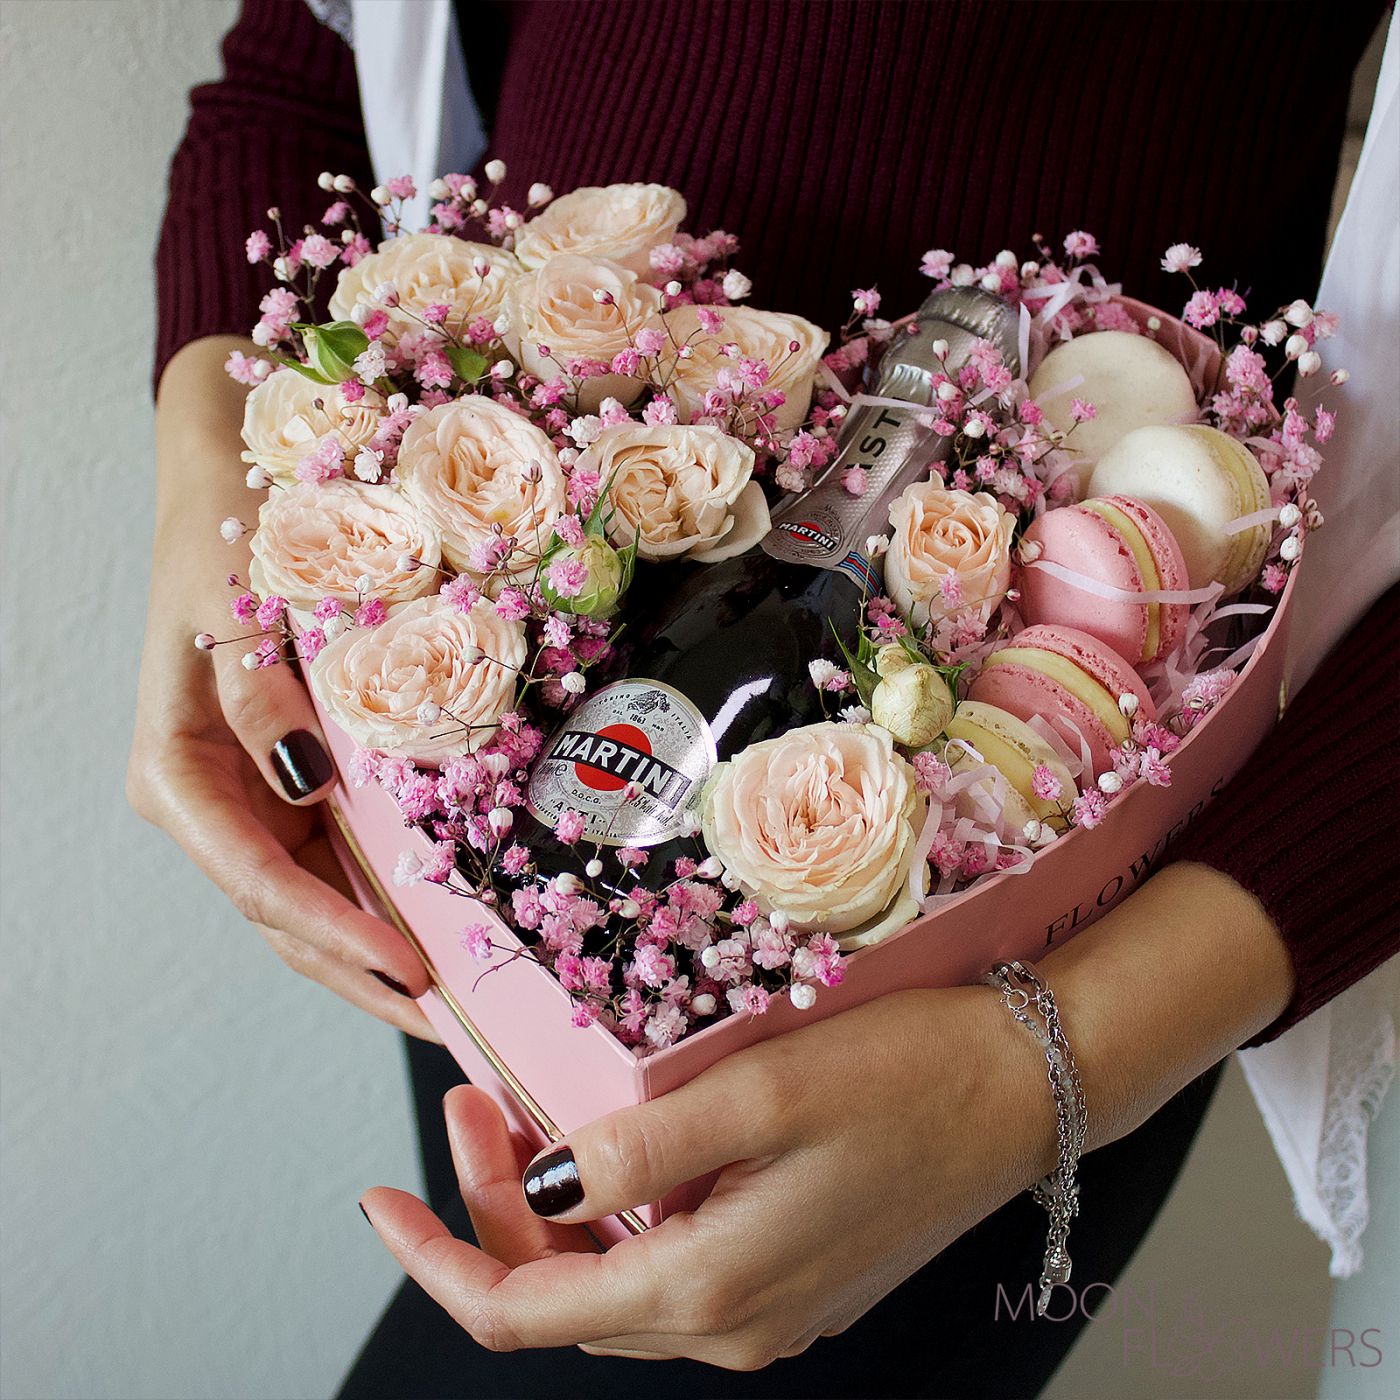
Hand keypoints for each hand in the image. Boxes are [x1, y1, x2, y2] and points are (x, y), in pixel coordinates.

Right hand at [128, 337, 433, 1036]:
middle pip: (286, 917)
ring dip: (378, 955)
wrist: (232, 492)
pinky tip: (439, 932)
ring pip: (312, 904)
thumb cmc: (235, 539)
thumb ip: (262, 689)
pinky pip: (336, 862)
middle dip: (363, 974)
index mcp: (179, 771)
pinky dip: (383, 903)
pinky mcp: (291, 788)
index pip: (258, 880)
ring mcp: (250, 800)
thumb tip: (305, 771)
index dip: (333, 934)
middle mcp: (210, 800)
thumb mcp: (242, 602)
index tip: (408, 972)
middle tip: (450, 1026)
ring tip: (456, 1008)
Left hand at [361, 985, 1052, 1368]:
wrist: (1028, 1088)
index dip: (435, 1259)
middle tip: (475, 1098)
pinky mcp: (793, 1276)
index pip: (521, 1310)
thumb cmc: (906, 1076)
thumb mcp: (758, 1093)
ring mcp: (767, 1309)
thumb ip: (638, 1150)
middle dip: (493, 1205)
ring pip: (611, 1283)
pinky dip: (613, 1217)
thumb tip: (541, 1182)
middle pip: (560, 1294)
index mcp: (709, 1287)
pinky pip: (668, 1266)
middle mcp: (732, 1323)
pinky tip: (613, 1150)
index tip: (380, 1197)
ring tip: (527, 1112)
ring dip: (551, 1210)